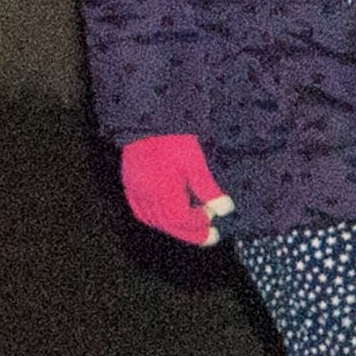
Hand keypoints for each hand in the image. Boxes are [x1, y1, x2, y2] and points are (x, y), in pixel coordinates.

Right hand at [120, 130, 233, 246]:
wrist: (146, 122)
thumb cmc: (172, 140)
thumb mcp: (194, 162)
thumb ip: (208, 188)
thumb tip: (225, 210)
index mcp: (162, 190)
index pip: (180, 220)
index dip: (198, 227)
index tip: (214, 224)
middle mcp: (146, 195)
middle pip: (167, 224)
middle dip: (189, 231)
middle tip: (209, 232)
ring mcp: (135, 191)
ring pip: (153, 220)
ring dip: (174, 227)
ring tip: (192, 222)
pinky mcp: (130, 185)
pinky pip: (141, 211)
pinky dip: (156, 218)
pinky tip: (168, 215)